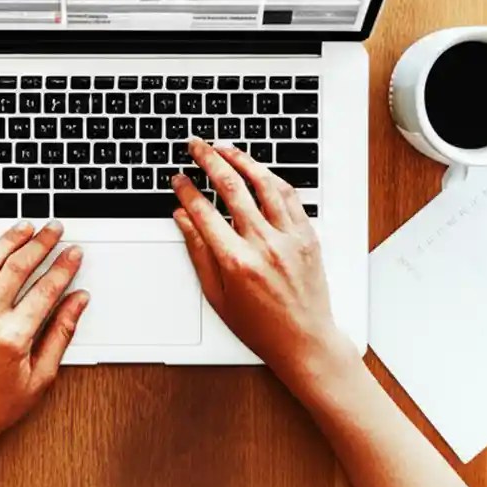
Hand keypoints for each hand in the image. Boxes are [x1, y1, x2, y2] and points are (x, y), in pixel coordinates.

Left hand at [0, 220, 88, 456]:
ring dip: (8, 240)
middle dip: (40, 244)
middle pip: (16, 268)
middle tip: (54, 230)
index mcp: (12, 339)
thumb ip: (61, 333)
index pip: (45, 290)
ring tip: (25, 227)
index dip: (64, 267)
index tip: (74, 253)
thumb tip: (78, 302)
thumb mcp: (41, 376)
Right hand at [170, 139, 358, 390]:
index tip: (178, 180)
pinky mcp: (308, 236)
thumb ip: (198, 252)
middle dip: (209, 160)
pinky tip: (259, 170)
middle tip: (196, 146)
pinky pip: (289, 196)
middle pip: (232, 187)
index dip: (186, 190)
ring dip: (242, 160)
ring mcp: (289, 237)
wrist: (305, 340)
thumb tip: (183, 219)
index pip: (203, 212)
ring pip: (264, 183)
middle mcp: (264, 244)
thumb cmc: (260, 326)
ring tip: (225, 148)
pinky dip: (272, 178)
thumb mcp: (217, 295)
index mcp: (236, 262)